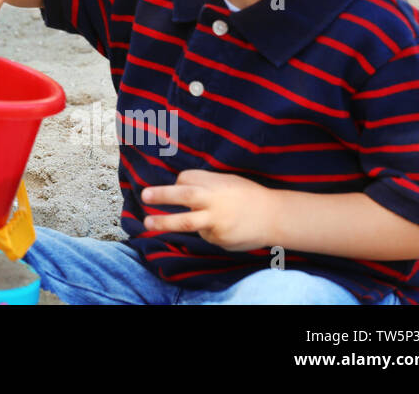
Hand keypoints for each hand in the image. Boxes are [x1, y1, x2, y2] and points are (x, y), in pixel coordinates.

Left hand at [140, 170, 278, 251]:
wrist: (274, 217)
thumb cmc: (246, 195)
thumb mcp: (226, 182)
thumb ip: (204, 184)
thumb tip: (177, 187)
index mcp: (214, 183)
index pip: (185, 180)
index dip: (178, 184)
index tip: (177, 186)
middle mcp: (214, 201)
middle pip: (184, 194)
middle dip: (163, 195)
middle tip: (144, 196)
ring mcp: (216, 222)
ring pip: (187, 222)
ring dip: (164, 223)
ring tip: (147, 223)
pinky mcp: (219, 239)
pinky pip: (205, 234)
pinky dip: (207, 231)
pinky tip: (224, 228)